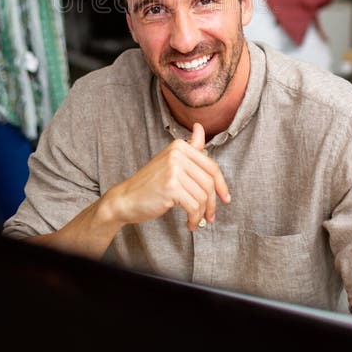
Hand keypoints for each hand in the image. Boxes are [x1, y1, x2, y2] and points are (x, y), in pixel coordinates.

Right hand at [105, 123, 230, 231]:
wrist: (125, 198)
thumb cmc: (150, 183)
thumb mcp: (170, 161)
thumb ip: (189, 147)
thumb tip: (199, 127)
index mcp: (179, 146)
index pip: (211, 166)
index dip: (221, 185)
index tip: (225, 199)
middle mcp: (177, 154)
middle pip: (209, 182)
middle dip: (213, 203)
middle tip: (210, 216)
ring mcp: (174, 169)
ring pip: (203, 195)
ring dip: (202, 213)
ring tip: (196, 220)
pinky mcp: (171, 186)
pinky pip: (194, 206)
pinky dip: (194, 218)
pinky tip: (190, 224)